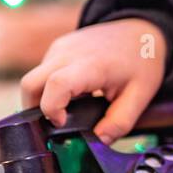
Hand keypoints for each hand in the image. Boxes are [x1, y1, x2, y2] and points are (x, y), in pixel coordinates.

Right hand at [19, 18, 166, 143]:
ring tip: (69, 108)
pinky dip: (49, 86)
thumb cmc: (142, 62)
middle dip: (35, 109)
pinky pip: (42, 70)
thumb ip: (119, 123)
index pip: (56, 85)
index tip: (63, 123)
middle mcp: (68, 53)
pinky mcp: (57, 46)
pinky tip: (73, 93)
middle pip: (30, 84)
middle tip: (58, 123)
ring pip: (34, 78)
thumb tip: (97, 142)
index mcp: (91, 65)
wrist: (141, 29)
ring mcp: (60, 47)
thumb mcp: (140, 96)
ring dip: (43, 98)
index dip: (52, 109)